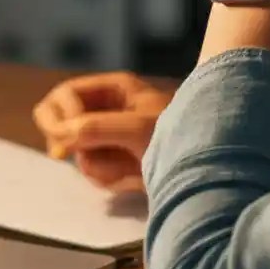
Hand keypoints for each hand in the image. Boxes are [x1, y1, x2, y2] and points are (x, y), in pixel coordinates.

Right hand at [32, 72, 175, 192]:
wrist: (210, 168)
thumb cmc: (179, 136)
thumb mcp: (138, 127)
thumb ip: (97, 128)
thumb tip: (60, 136)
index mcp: (113, 90)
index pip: (66, 93)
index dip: (61, 114)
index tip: (68, 135)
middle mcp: (106, 111)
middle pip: (60, 118)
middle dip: (62, 137)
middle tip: (61, 154)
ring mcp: (109, 138)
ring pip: (76, 151)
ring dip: (95, 164)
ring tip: (125, 169)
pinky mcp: (115, 163)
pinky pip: (93, 170)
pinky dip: (107, 177)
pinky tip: (130, 178)